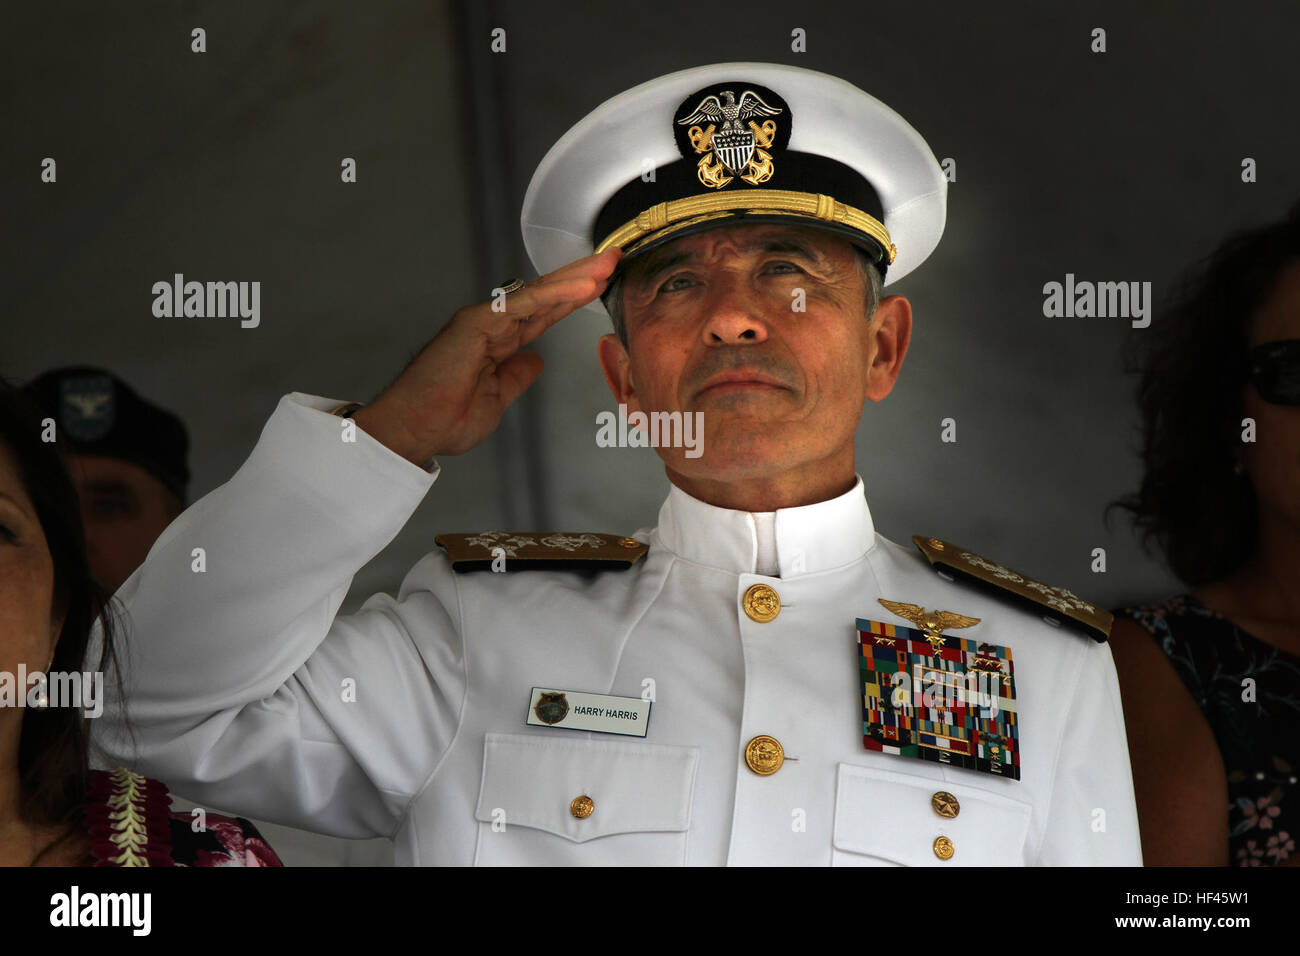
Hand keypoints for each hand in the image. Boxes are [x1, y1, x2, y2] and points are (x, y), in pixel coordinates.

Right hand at [353, 247, 621, 463]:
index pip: (545, 313)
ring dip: (575, 277)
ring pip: (539, 292)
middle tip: (613, 260)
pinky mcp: (477, 321)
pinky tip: (583, 285)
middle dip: (582, 278)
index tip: (601, 285)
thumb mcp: (498, 398)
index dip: (573, 299)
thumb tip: (536, 362)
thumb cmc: (445, 418)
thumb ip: (518, 375)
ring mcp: (485, 319)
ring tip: (607, 264)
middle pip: (547, 295)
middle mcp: (493, 324)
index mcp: (499, 342)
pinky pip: (524, 303)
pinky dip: (555, 293)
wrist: (416, 429)